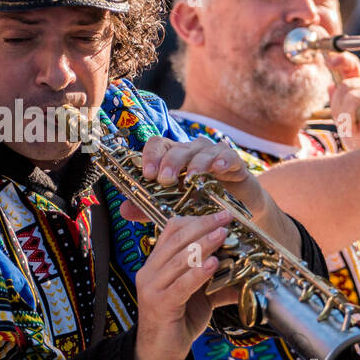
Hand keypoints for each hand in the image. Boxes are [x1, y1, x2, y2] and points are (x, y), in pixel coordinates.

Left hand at [123, 135, 262, 220]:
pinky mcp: (235, 163)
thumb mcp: (173, 209)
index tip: (147, 174)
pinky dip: (223, 160)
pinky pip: (229, 155)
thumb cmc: (201, 205)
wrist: (236, 213)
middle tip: (165, 180)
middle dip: (169, 162)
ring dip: (195, 163)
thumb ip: (149, 208)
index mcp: (173, 159)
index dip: (151, 156)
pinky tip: (218, 169)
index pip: (158, 145)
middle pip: (177, 148)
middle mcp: (191, 152)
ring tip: (192, 178)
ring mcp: (214, 155)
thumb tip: (123, 210)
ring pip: (201, 150)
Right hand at [132, 210, 233, 359]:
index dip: (195, 220)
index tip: (220, 215)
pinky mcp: (161, 305)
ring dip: (203, 245)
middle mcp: (150, 272)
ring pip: (179, 259)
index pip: (171, 231)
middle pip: (176, 240)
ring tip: (223, 234)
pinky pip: (181, 285)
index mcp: (156, 264)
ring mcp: (153, 288)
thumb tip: (248, 278)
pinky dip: (198, 273)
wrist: (159, 353)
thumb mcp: (201, 298)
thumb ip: (219, 284)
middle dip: (203, 226)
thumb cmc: (177, 321)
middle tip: (226, 218)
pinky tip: (214, 264)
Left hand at [328, 67, 359, 149]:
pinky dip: (357, 123)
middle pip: (345, 86)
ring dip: (347, 117)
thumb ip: (338, 102)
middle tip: (347, 125)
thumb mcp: (344, 119)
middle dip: (339, 108)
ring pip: (353, 97)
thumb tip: (330, 85)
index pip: (351, 65)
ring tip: (356, 130)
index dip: (340, 60)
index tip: (329, 60)